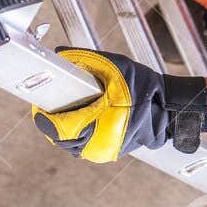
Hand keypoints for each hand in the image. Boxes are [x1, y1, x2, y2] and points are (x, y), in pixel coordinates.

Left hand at [32, 48, 206, 163]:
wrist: (169, 109)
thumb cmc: (144, 88)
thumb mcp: (114, 66)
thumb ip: (84, 59)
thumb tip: (59, 54)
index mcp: (98, 123)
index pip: (57, 128)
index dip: (43, 117)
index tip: (38, 106)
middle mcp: (98, 144)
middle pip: (60, 138)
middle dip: (52, 121)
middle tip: (50, 103)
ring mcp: (103, 151)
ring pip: (70, 144)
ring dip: (63, 128)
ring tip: (65, 109)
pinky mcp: (107, 152)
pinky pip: (83, 144)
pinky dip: (76, 132)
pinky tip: (80, 117)